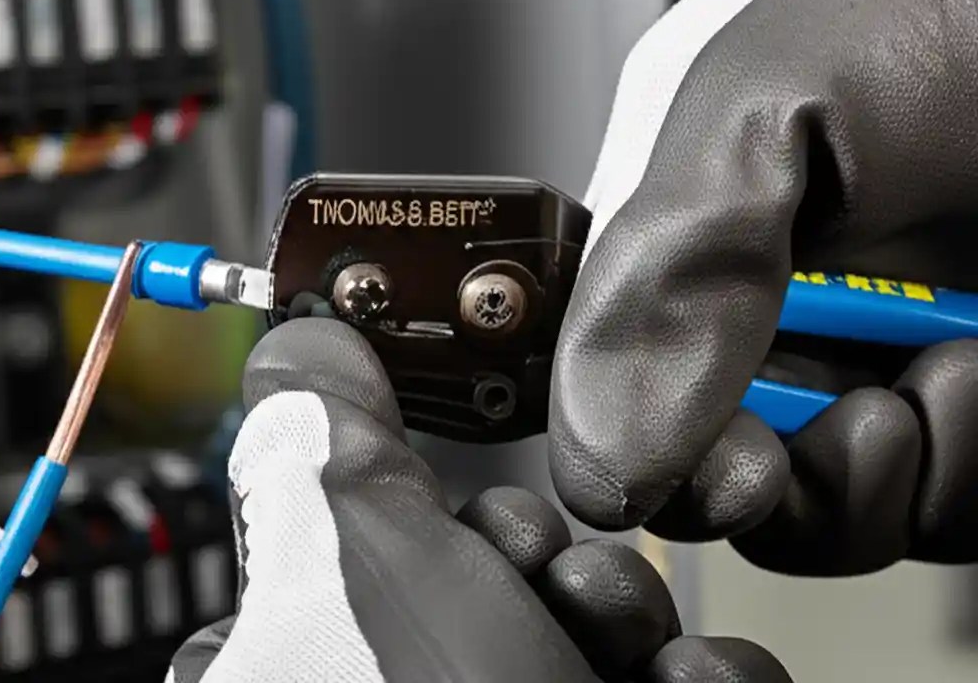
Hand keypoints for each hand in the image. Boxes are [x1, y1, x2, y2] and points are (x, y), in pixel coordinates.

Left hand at [168, 320, 789, 681]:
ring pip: (593, 626)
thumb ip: (317, 451)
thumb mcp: (352, 577)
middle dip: (539, 552)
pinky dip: (696, 681)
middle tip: (544, 578)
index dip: (415, 496)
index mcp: (302, 662)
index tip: (456, 488)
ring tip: (616, 644)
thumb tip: (294, 341)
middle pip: (489, 574)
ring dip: (624, 609)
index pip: (361, 537)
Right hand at [549, 0, 977, 571]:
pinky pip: (953, 505)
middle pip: (741, 499)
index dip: (665, 474)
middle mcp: (776, 325)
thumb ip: (661, 280)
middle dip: (802, 489)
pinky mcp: (971, 404)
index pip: (621, 424)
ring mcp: (882, 365)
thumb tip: (602, 459)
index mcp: (684, 262)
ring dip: (913, 470)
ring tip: (953, 359)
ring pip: (856, 520)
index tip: (740, 464)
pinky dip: (975, 462)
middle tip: (866, 415)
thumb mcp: (759, 113)